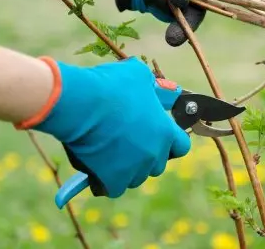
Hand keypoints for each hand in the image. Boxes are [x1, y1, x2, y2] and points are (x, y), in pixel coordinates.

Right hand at [18, 56, 190, 197]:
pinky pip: (115, 187)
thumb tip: (153, 87)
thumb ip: (151, 86)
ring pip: (136, 177)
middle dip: (147, 156)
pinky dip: (108, 181)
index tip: (160, 138)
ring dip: (128, 169)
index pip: (182, 146)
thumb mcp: (139, 75)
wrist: (82, 103)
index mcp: (166, 132)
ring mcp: (135, 169)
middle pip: (158, 163)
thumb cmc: (112, 86)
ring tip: (111, 153)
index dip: (172, 143)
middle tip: (129, 143)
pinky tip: (99, 168)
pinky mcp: (114, 180)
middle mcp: (155, 154)